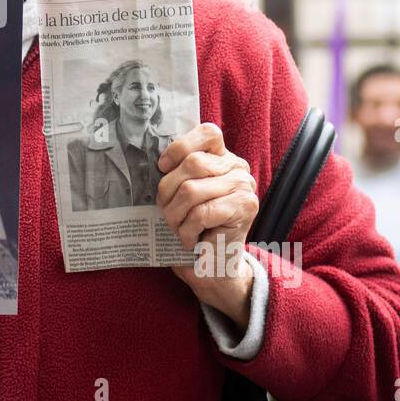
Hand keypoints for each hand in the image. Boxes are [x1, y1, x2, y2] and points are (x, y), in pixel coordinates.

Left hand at [157, 122, 258, 328]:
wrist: (214, 267)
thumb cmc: (194, 228)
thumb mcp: (182, 194)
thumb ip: (178, 172)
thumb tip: (154, 160)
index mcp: (223, 158)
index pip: (208, 134)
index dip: (180, 147)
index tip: (162, 167)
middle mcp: (238, 168)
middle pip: (192, 163)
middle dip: (168, 190)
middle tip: (166, 212)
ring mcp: (244, 187)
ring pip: (192, 189)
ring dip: (175, 214)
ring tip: (177, 228)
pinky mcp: (245, 208)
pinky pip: (202, 212)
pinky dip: (187, 229)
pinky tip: (190, 239)